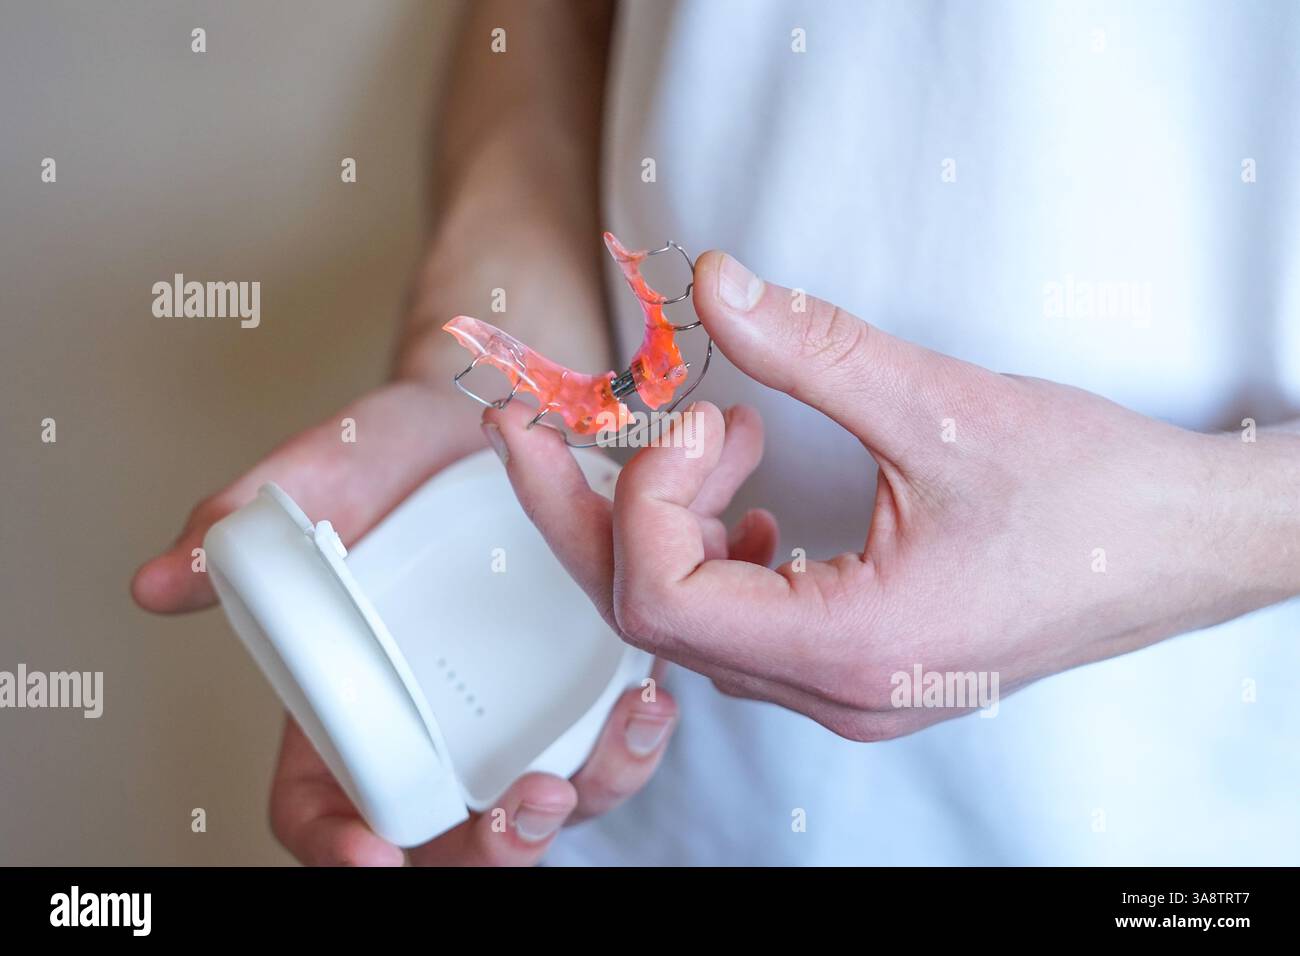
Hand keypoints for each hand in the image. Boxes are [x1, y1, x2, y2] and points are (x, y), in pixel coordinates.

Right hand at [131, 380, 677, 864]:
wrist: (485, 415)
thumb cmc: (389, 452)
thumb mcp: (316, 475)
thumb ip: (244, 524)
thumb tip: (157, 584)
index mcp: (341, 697)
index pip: (319, 802)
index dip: (334, 845)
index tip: (367, 855)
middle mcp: (425, 723)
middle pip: (441, 835)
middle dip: (482, 853)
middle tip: (517, 814)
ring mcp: (504, 712)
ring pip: (535, 806)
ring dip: (575, 802)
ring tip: (594, 755)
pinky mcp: (572, 684)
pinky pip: (603, 745)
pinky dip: (630, 744)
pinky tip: (648, 704)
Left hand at [487, 251, 1299, 741]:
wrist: (1186, 547)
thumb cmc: (1093, 497)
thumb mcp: (944, 407)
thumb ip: (815, 348)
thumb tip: (717, 284)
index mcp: (853, 646)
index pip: (662, 600)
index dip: (642, 496)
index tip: (696, 417)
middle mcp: (839, 691)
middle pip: (650, 620)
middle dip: (589, 513)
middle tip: (542, 430)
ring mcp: (849, 691)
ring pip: (691, 627)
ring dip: (666, 528)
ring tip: (714, 442)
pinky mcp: (863, 667)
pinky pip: (743, 631)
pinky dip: (716, 560)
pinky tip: (749, 507)